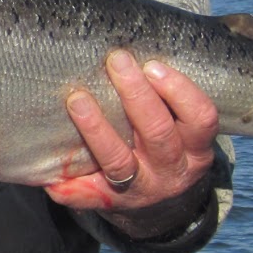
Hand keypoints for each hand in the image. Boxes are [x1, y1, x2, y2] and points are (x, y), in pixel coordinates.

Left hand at [46, 49, 218, 238]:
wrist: (162, 204)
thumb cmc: (168, 141)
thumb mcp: (186, 126)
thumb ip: (177, 94)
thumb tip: (161, 47)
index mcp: (196, 148)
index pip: (200, 118)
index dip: (179, 91)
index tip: (153, 64)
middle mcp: (172, 170)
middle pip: (157, 133)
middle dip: (135, 94)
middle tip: (115, 61)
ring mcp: (142, 189)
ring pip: (119, 161)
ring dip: (97, 129)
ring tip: (76, 100)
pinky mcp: (112, 203)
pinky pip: (90, 197)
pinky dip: (70, 188)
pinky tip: (52, 175)